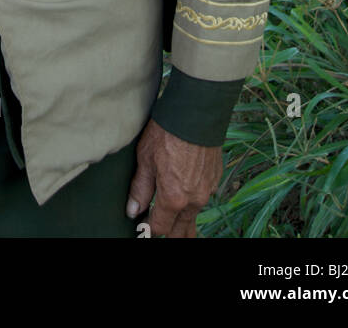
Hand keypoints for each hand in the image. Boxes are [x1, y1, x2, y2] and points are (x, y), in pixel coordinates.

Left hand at [125, 117, 221, 237]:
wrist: (196, 113)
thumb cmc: (167, 133)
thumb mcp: (146, 159)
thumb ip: (140, 188)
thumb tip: (132, 211)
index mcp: (174, 198)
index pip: (161, 227)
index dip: (150, 229)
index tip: (143, 228)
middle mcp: (194, 200)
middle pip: (180, 229)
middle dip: (170, 234)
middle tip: (161, 234)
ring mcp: (207, 190)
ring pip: (194, 215)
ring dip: (184, 221)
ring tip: (177, 229)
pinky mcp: (215, 178)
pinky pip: (203, 197)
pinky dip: (194, 201)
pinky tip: (188, 197)